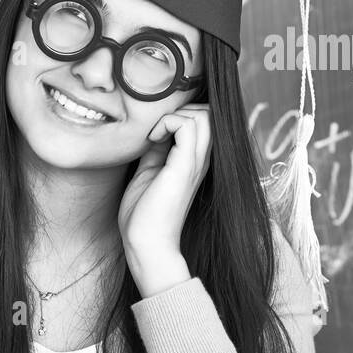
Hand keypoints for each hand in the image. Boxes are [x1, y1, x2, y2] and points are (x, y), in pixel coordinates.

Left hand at [117, 104, 211, 255]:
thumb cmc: (143, 214)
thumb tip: (153, 130)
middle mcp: (201, 159)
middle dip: (180, 109)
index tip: (155, 130)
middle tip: (156, 129)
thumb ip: (155, 151)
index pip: (204, 120)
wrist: (146, 243)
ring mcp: (196, 162)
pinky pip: (188, 125)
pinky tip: (152, 140)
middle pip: (209, 112)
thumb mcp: (148, 172)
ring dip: (175, 115)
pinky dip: (168, 123)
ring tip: (155, 134)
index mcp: (194, 161)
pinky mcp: (185, 167)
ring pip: (205, 114)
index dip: (179, 114)